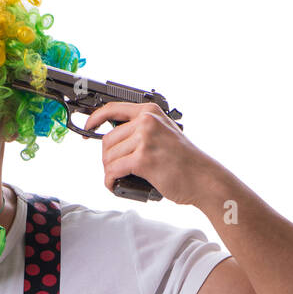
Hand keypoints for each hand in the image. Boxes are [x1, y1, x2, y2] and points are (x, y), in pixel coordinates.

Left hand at [83, 101, 222, 206]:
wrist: (204, 178)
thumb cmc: (186, 161)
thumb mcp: (165, 134)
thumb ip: (143, 131)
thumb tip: (116, 141)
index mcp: (150, 112)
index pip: (112, 109)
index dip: (95, 119)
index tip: (88, 128)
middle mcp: (147, 122)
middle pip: (108, 139)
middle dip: (106, 157)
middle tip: (114, 168)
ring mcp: (145, 139)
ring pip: (109, 156)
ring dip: (109, 170)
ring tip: (117, 178)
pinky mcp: (143, 160)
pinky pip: (114, 170)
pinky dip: (110, 180)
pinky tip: (115, 185)